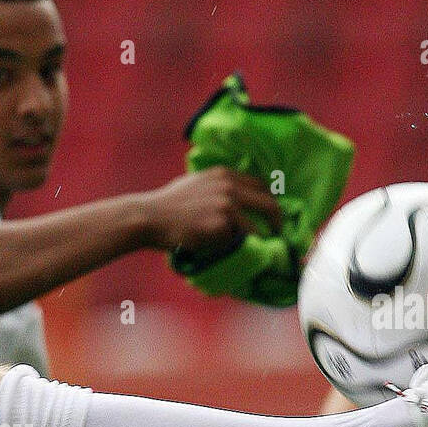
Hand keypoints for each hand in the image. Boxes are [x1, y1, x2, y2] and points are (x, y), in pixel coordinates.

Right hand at [144, 166, 282, 255]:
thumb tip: (228, 197)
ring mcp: (227, 204)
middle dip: (277, 220)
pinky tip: (233, 252)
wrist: (149, 217)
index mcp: (224, 174)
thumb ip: (214, 186)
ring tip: (260, 250)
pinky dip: (237, 247)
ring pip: (256, 226)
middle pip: (268, 203)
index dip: (268, 200)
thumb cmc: (166, 204)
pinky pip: (238, 239)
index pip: (260, 184)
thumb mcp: (194, 183)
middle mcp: (230, 186)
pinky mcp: (222, 224)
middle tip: (278, 233)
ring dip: (260, 239)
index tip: (269, 214)